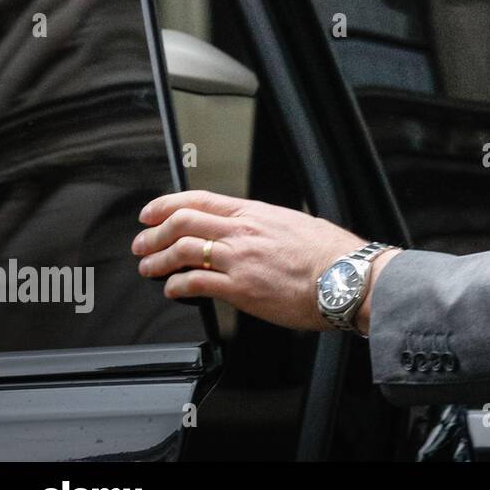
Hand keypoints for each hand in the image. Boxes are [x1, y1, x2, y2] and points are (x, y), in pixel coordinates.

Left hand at [132, 190, 367, 330]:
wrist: (346, 278)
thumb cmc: (332, 256)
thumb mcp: (295, 225)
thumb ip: (266, 228)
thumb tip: (252, 233)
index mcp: (256, 213)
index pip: (200, 199)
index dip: (167, 204)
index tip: (152, 212)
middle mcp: (243, 232)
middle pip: (182, 221)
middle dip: (153, 232)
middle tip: (142, 242)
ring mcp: (239, 259)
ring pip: (181, 250)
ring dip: (157, 260)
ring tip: (149, 268)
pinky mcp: (239, 288)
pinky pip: (194, 283)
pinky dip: (176, 286)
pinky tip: (173, 290)